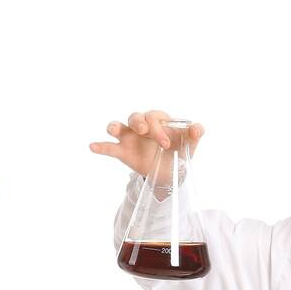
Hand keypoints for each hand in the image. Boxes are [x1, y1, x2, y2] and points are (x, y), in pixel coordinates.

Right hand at [87, 109, 205, 179]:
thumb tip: (198, 128)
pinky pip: (109, 147)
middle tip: (145, 134)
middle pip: (136, 117)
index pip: (155, 117)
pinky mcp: (123, 152)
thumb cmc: (179, 152)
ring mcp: (131, 138)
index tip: (166, 145)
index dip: (158, 128)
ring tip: (114, 130)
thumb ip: (194, 135)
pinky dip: (100, 146)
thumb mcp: (189, 145)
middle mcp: (142, 126)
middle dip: (140, 123)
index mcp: (159, 121)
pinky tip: (92, 146)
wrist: (170, 172)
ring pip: (118, 126)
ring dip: (115, 126)